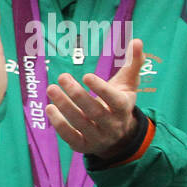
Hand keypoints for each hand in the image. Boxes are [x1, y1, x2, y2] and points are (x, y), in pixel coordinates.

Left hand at [46, 37, 145, 157]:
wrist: (119, 136)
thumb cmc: (120, 102)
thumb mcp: (128, 85)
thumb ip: (133, 63)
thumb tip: (137, 40)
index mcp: (124, 108)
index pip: (114, 100)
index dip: (101, 88)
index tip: (86, 75)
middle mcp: (112, 125)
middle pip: (94, 111)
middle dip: (77, 94)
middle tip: (62, 77)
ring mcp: (98, 137)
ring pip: (80, 123)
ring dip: (64, 106)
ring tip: (51, 89)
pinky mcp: (84, 146)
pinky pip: (70, 137)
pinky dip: (59, 124)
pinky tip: (49, 108)